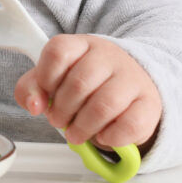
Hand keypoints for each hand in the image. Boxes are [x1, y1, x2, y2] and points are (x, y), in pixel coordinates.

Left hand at [13, 35, 160, 149]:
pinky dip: (110, 137)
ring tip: (76, 134)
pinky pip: (129, 125)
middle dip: (61, 110)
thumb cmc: (87, 86)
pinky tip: (103, 135)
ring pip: (103, 106)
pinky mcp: (149, 104)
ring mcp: (132, 78)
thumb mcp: (54, 80)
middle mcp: (109, 56)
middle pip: (79, 83)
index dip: (45, 78)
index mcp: (81, 45)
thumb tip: (34, 105)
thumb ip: (32, 88)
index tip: (47, 93)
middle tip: (59, 121)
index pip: (58, 51)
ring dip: (83, 127)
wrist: (132, 90)